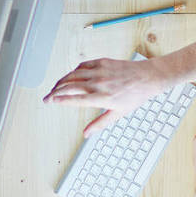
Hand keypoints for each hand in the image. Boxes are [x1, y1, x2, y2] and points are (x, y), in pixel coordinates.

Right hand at [44, 56, 163, 134]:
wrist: (148, 77)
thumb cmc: (135, 96)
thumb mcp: (118, 114)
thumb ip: (99, 123)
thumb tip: (86, 134)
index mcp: (102, 97)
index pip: (75, 99)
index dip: (60, 100)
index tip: (50, 102)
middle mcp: (99, 83)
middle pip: (69, 86)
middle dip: (55, 92)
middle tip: (47, 98)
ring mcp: (100, 71)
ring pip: (73, 75)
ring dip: (61, 82)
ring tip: (55, 88)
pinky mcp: (102, 62)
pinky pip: (82, 66)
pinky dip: (73, 71)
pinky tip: (70, 76)